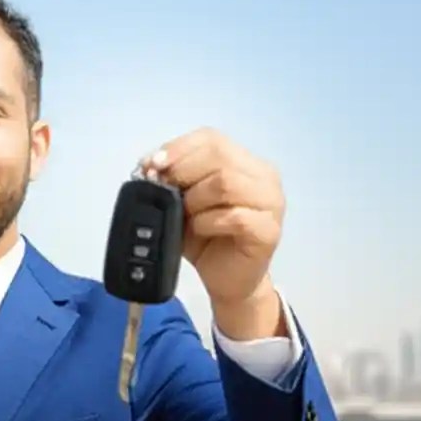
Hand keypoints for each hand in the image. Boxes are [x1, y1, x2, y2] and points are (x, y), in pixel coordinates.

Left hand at [141, 127, 286, 338]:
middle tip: (165, 191)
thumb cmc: (207, 240)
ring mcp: (272, 203)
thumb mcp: (182, 203)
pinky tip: (200, 231)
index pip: (212, 138)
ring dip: (195, 199)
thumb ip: (173, 180)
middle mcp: (264, 177)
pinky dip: (207, 222)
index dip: (178, 148)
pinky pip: (234, 217)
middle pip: (219, 156)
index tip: (152, 164)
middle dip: (183, 171)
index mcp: (245, 163)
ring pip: (226, 183)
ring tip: (187, 216)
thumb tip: (149, 164)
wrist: (228, 281)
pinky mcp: (268, 231)